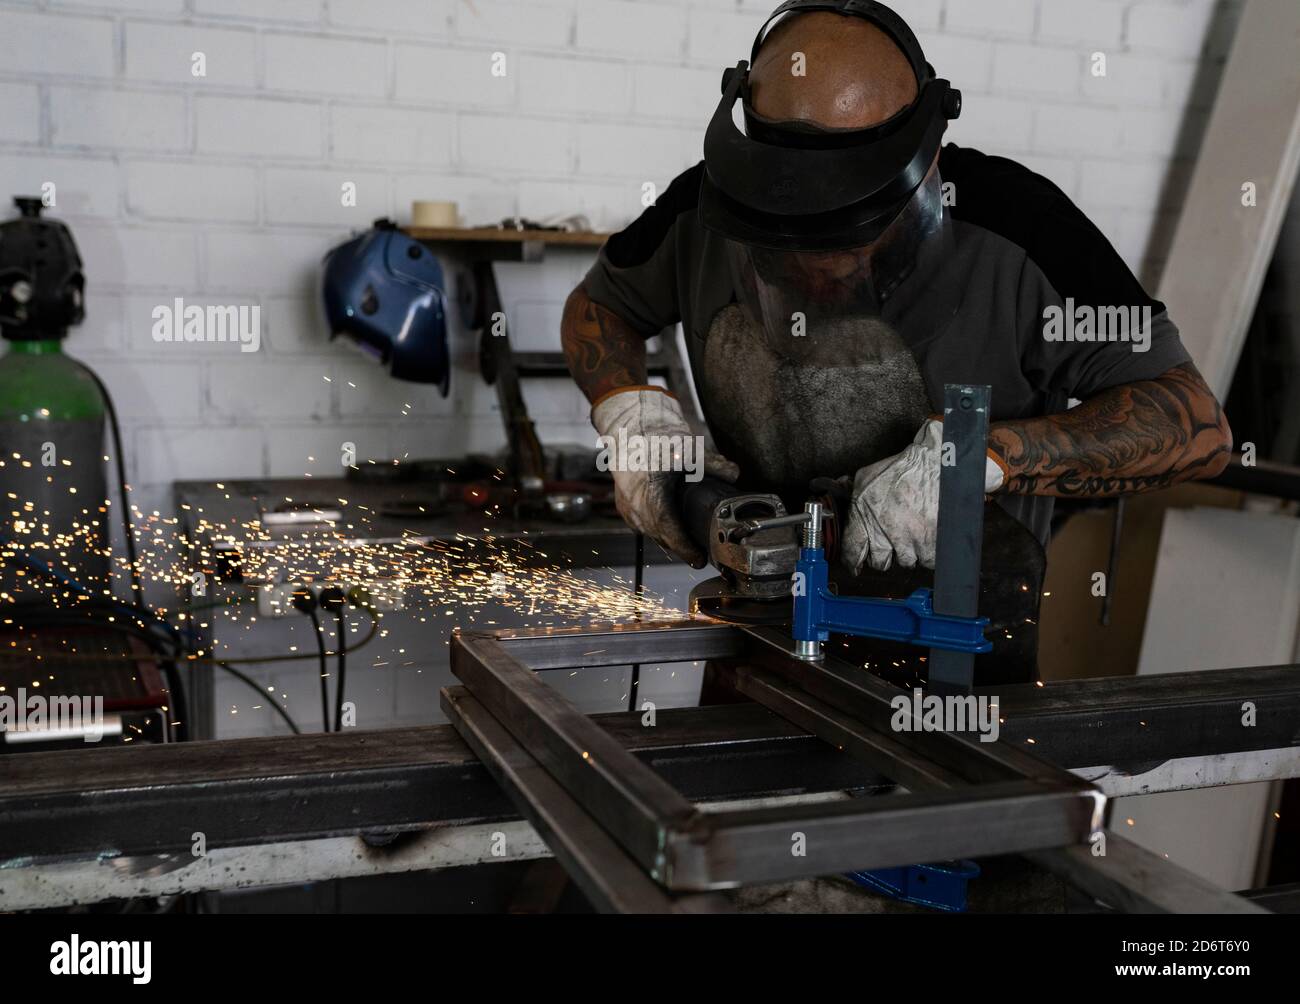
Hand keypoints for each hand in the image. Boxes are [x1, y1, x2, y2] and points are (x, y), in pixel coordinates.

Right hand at [592, 388, 738, 566]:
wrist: (628, 430)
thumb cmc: (654, 438)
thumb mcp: (688, 449)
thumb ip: (713, 464)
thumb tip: (734, 475)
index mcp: (650, 492)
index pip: (668, 530)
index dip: (685, 547)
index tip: (699, 559)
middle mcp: (635, 504)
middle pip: (661, 536)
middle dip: (681, 547)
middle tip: (700, 555)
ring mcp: (626, 507)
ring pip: (651, 533)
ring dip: (669, 540)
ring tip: (687, 545)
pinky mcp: (623, 506)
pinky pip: (642, 526)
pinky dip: (657, 530)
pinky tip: (670, 530)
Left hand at [842, 418, 1006, 572]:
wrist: (932, 465)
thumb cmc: (900, 470)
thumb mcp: (865, 477)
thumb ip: (849, 490)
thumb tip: (836, 488)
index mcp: (865, 517)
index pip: (852, 551)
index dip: (852, 562)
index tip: (855, 566)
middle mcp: (886, 532)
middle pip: (880, 563)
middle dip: (883, 556)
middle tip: (890, 544)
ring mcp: (910, 539)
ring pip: (906, 562)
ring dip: (908, 553)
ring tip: (911, 537)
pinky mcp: (931, 542)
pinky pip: (927, 561)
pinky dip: (928, 553)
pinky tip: (926, 539)